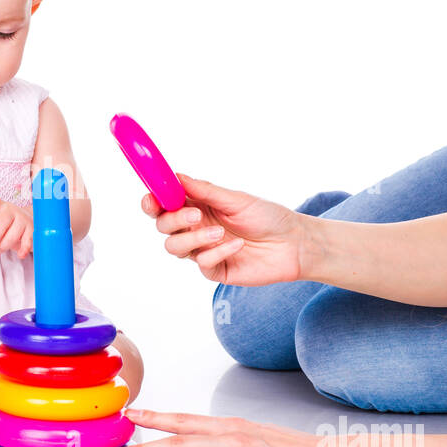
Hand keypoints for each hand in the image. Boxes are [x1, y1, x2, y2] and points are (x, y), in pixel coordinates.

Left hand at [0, 181, 33, 256]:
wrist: (27, 224)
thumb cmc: (3, 224)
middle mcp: (11, 210)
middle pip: (0, 225)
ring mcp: (23, 219)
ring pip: (11, 237)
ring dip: (3, 246)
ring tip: (0, 247)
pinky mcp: (32, 229)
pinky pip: (26, 242)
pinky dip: (21, 250)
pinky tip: (19, 253)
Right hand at [142, 172, 306, 285]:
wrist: (294, 243)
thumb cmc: (267, 217)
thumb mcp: (236, 199)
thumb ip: (204, 190)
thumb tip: (176, 176)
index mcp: (196, 206)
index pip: (163, 205)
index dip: (152, 202)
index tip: (152, 198)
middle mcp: (195, 228)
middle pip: (163, 227)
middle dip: (174, 220)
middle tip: (196, 215)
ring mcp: (203, 250)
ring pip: (175, 248)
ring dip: (193, 239)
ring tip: (219, 232)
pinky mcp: (215, 269)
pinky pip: (201, 264)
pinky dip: (216, 253)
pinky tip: (236, 246)